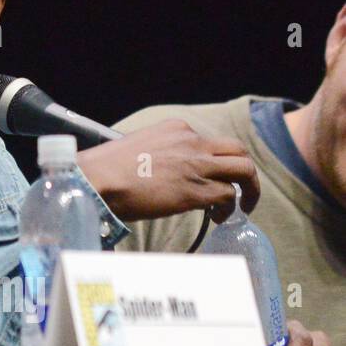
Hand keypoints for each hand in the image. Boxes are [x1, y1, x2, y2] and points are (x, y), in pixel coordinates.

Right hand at [76, 119, 259, 221]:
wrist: (98, 180)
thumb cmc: (108, 167)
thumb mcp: (140, 146)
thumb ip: (163, 152)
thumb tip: (170, 170)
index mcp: (177, 129)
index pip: (211, 141)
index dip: (216, 161)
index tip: (210, 175)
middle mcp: (192, 142)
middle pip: (238, 151)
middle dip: (246, 172)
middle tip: (244, 189)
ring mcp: (198, 165)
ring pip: (244, 171)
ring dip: (248, 191)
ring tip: (241, 207)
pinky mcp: (197, 190)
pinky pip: (228, 196)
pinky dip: (228, 208)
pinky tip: (218, 217)